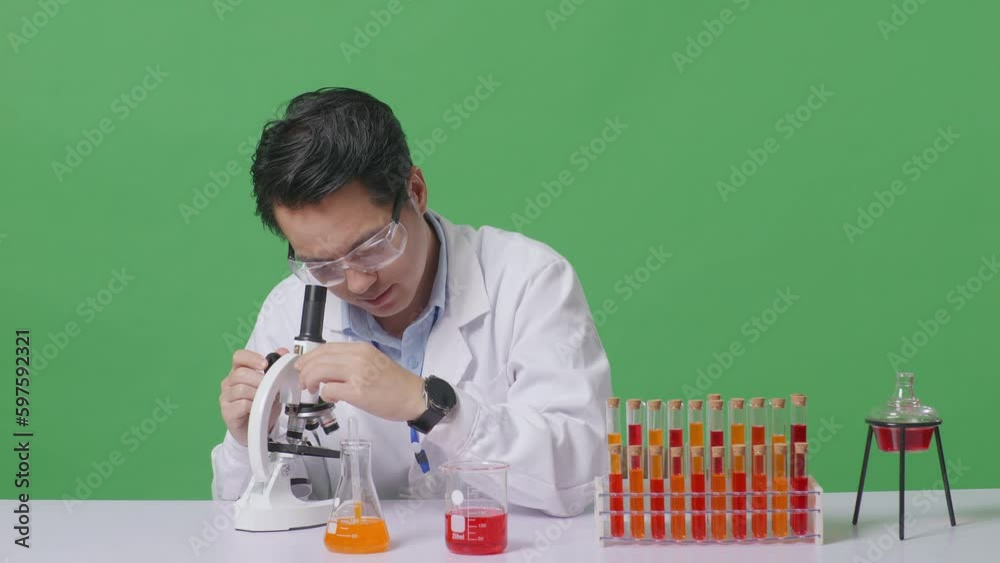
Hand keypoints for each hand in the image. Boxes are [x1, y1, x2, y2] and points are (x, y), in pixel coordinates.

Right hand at [220, 348, 288, 446]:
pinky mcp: (226, 412)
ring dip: (257, 394)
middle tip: (270, 387)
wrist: (259, 428)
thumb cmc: (263, 405)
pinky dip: (253, 406)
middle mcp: (229, 383)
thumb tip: (282, 351)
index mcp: (239, 372)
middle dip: (259, 380)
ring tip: (265, 400)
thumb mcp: (273, 385)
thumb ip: (276, 368)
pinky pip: (241, 405)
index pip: (239, 357)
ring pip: (241, 389)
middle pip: (241, 373)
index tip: (264, 364)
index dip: (251, 358)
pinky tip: (257, 409)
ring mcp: (226, 397)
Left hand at [296, 342, 425, 421]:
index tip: (302, 365)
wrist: (414, 396)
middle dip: (305, 370)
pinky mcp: (358, 392)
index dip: (310, 357)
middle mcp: (358, 357)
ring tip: (312, 389)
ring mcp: (358, 374)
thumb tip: (327, 370)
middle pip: (319, 359)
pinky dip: (325, 395)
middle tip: (303, 381)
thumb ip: (351, 362)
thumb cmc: (395, 383)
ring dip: (310, 381)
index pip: (326, 348)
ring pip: (319, 372)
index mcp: (361, 348)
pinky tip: (332, 398)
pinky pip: (329, 390)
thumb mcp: (372, 361)